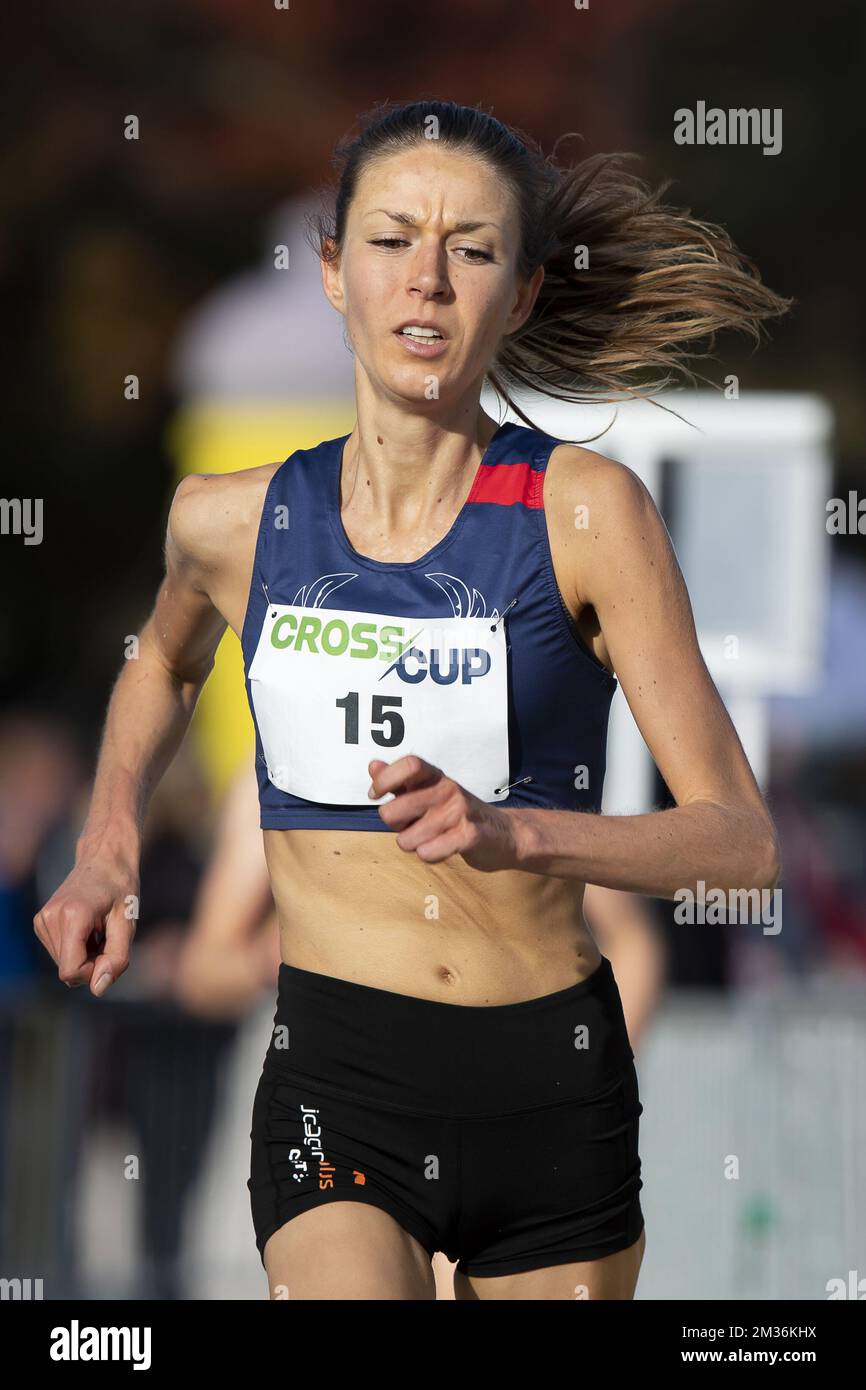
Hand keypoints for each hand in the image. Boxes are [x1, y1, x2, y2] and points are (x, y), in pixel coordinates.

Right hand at [33, 852, 138, 996]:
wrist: (104, 858)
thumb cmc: (121, 889)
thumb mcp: (127, 923)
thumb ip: (116, 958)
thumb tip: (98, 990)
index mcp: (73, 916)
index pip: (71, 971)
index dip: (93, 972)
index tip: (110, 953)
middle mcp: (51, 918)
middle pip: (68, 969)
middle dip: (92, 963)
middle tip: (109, 937)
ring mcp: (42, 919)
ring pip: (64, 964)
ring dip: (85, 955)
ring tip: (99, 930)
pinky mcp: (41, 921)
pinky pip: (60, 953)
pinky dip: (77, 948)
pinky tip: (89, 928)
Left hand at [368, 755, 525, 872]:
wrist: (505, 834)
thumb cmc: (458, 814)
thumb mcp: (430, 793)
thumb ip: (400, 782)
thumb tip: (373, 766)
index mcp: (436, 776)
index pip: (408, 765)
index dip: (384, 780)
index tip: (377, 795)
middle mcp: (448, 789)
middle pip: (394, 809)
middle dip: (393, 826)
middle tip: (407, 826)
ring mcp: (460, 812)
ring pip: (406, 839)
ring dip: (412, 845)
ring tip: (429, 839)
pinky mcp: (469, 836)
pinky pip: (427, 852)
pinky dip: (428, 855)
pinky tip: (440, 849)